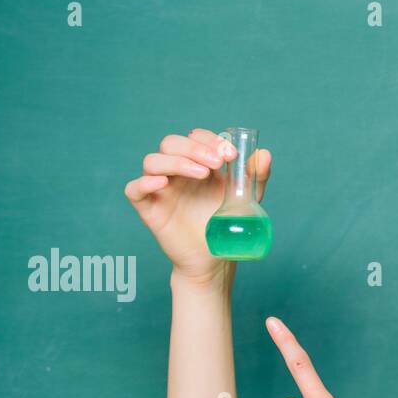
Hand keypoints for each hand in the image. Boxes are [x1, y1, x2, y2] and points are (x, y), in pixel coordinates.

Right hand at [123, 127, 271, 283]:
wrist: (216, 260)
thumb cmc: (227, 226)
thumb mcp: (246, 199)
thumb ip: (254, 176)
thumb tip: (264, 153)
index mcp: (197, 163)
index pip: (194, 137)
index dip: (209, 139)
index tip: (230, 154)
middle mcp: (176, 172)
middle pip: (171, 143)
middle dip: (194, 147)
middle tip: (217, 163)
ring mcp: (161, 189)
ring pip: (152, 161)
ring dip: (177, 162)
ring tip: (202, 174)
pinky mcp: (149, 209)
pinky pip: (134, 189)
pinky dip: (144, 183)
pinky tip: (163, 184)